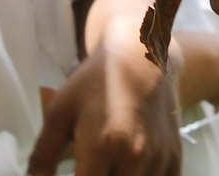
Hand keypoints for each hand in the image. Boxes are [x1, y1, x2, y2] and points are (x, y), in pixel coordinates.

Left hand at [30, 28, 180, 175]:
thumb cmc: (95, 82)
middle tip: (85, 171)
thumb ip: (43, 155)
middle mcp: (134, 157)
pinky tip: (127, 171)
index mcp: (102, 146)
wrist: (141, 56)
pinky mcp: (175, 159)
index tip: (71, 175)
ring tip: (105, 168)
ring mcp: (159, 160)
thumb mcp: (60, 111)